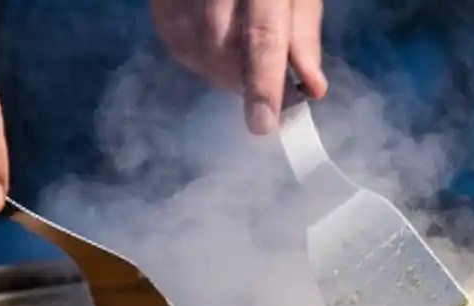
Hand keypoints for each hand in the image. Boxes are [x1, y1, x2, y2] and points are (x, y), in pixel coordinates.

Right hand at [150, 0, 327, 134]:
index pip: (261, 35)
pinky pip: (176, 43)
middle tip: (262, 87)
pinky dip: (199, 55)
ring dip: (221, 70)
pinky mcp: (161, 1)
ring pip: (195, 50)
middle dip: (244, 78)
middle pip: (221, 46)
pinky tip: (214, 42)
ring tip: (239, 55)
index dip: (263, 83)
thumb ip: (303, 35)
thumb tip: (312, 88)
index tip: (263, 125)